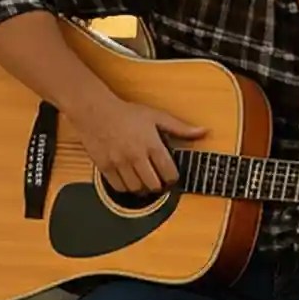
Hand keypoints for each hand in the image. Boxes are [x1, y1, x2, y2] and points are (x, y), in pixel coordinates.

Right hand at [71, 96, 206, 193]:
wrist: (95, 110)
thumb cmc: (126, 113)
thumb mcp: (156, 116)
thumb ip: (180, 128)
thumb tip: (203, 131)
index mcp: (152, 144)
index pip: (169, 173)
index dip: (173, 178)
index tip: (171, 176)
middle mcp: (136, 155)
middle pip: (154, 185)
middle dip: (159, 186)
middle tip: (158, 181)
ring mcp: (119, 162)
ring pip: (136, 189)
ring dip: (143, 188)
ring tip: (144, 181)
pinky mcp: (105, 167)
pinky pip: (119, 187)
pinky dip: (126, 188)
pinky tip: (129, 180)